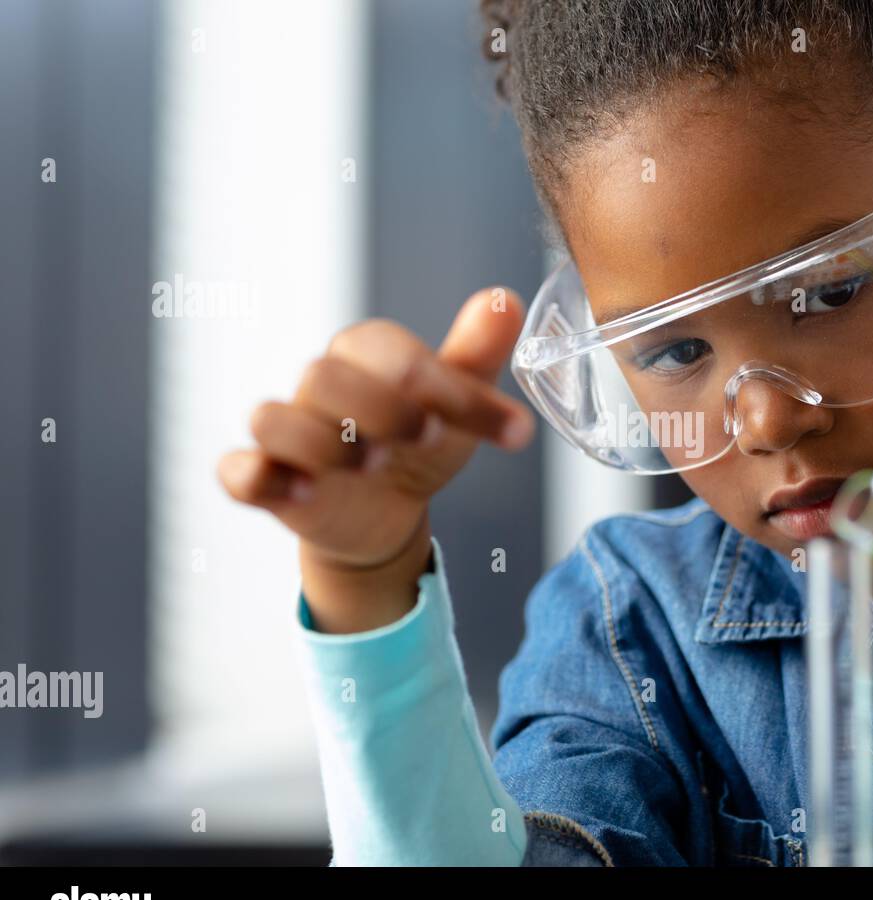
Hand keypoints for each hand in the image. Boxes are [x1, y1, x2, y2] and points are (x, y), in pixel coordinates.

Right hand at [218, 289, 535, 630]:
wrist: (393, 508)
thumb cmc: (422, 440)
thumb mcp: (459, 403)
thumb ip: (477, 355)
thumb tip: (505, 300)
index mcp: (368, 355)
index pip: (398, 356)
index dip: (453, 392)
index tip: (515, 433)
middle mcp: (322, 385)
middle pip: (325, 376)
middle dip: (381, 408)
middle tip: (428, 436)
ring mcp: (290, 432)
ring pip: (273, 419)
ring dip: (321, 443)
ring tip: (373, 464)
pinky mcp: (267, 480)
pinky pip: (239, 471)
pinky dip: (262, 477)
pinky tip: (306, 491)